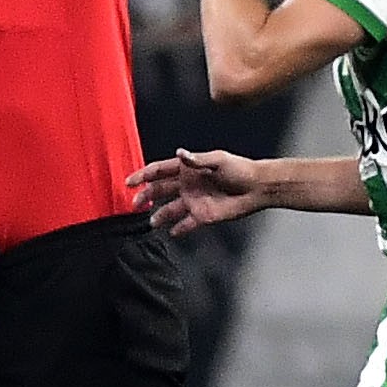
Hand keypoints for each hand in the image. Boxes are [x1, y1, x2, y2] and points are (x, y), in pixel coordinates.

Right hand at [127, 149, 268, 235]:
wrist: (257, 187)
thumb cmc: (240, 169)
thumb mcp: (218, 160)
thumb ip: (197, 159)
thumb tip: (179, 154)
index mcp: (187, 168)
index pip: (159, 171)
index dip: (143, 175)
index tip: (129, 182)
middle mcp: (187, 185)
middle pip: (160, 190)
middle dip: (146, 196)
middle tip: (135, 204)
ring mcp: (194, 201)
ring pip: (170, 209)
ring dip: (159, 215)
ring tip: (150, 222)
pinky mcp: (203, 216)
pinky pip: (186, 224)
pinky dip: (178, 229)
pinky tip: (171, 232)